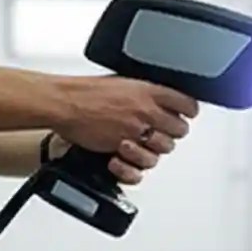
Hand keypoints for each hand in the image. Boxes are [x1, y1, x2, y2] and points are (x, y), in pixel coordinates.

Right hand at [52, 76, 198, 184]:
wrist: (63, 102)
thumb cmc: (86, 91)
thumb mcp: (123, 82)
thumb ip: (144, 92)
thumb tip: (159, 99)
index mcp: (149, 91)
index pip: (188, 104)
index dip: (188, 111)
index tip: (186, 114)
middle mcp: (147, 112)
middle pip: (180, 130)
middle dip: (172, 132)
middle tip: (161, 131)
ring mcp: (136, 133)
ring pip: (164, 150)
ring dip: (154, 148)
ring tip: (140, 144)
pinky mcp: (122, 151)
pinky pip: (141, 169)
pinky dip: (135, 167)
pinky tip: (126, 160)